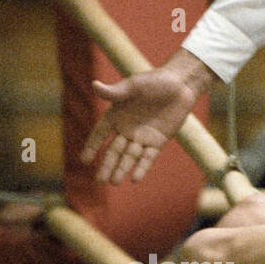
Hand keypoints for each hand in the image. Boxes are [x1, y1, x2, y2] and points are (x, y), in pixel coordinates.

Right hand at [79, 48, 216, 183]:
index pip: (100, 134)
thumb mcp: (133, 85)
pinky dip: (142, 167)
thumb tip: (94, 85)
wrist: (180, 84)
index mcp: (116, 115)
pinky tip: (135, 179)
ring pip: (129, 157)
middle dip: (106, 165)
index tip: (84, 160)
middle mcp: (126, 129)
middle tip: (99, 181)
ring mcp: (142, 137)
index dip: (92, 146)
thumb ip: (115, 91)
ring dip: (122, 169)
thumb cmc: (154, 81)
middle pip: (114, 151)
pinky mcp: (157, 142)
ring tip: (114, 182)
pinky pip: (148, 157)